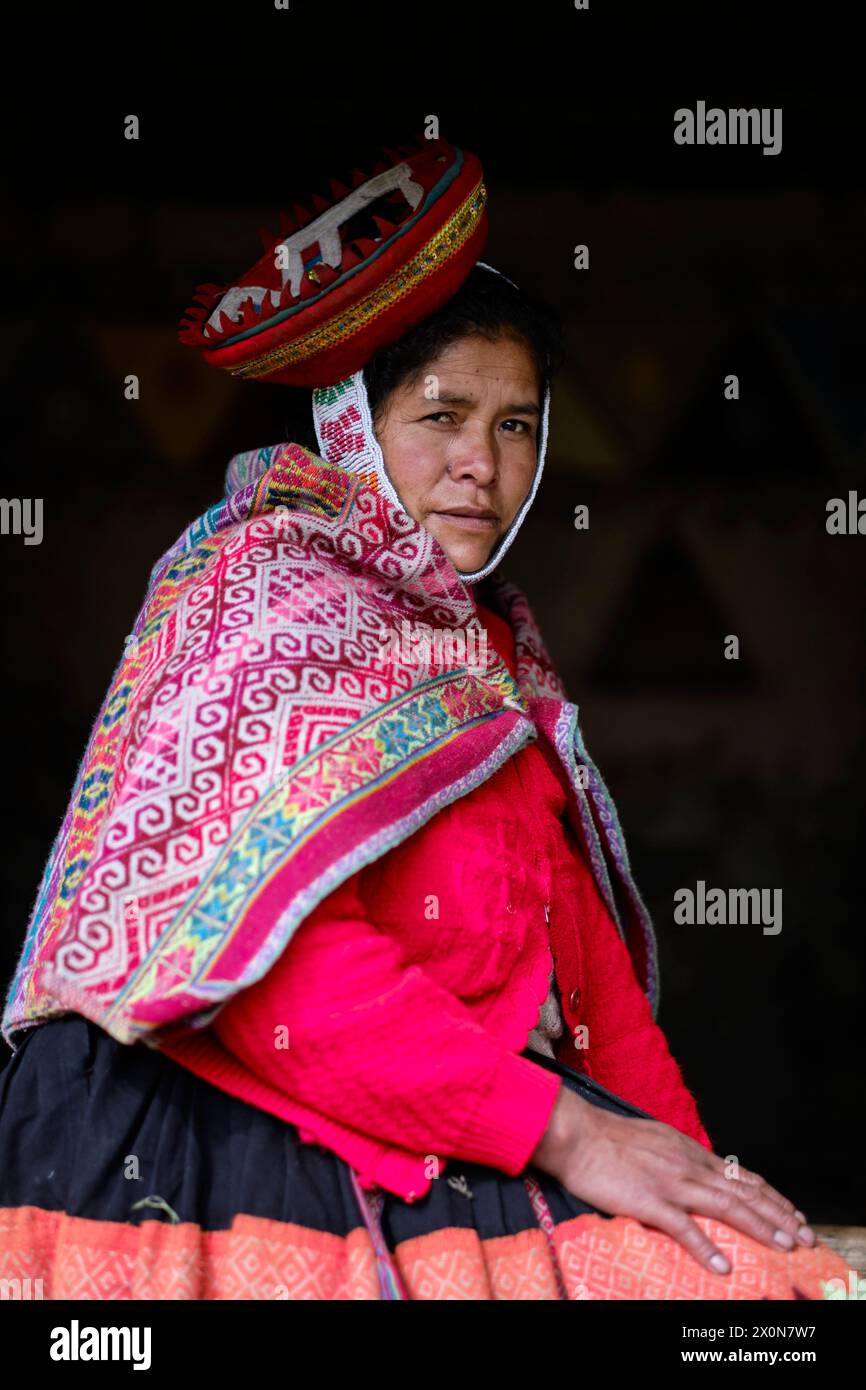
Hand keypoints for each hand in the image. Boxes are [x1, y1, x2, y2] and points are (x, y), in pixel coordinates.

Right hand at [531, 1086, 815, 1275]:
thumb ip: (679, 1156)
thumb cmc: (608, 1138)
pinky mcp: (651, 1201)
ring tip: (784, 1244)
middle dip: (778, 1214)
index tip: (792, 1211)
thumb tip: (697, 1170)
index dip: (770, 1195)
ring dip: (760, 1226)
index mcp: (689, 1151)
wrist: (577, 1135)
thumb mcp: (655, 1139)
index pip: (741, 1175)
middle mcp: (689, 1165)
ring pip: (727, 1206)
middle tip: (804, 1234)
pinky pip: (684, 1228)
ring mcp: (672, 1183)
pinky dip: (706, 1248)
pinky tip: (723, 1265)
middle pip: (744, 1191)